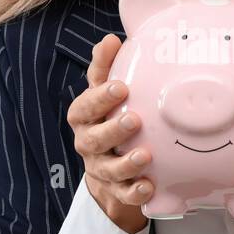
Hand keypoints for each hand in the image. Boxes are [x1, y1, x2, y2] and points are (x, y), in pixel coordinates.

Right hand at [65, 34, 151, 233]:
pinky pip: (123, 194)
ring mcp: (101, 168)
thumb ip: (106, 67)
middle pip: (94, 138)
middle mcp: (88, 142)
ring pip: (108, 168)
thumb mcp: (108, 91)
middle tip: (133, 120)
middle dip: (112, 130)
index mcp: (85, 115)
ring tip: (145, 155)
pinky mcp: (115, 190)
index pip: (86, 105)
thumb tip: (110, 39)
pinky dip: (135, 192)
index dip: (100, 97)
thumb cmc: (111, 115)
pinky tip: (148, 186)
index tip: (120, 87)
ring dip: (126, 162)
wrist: (111, 164)